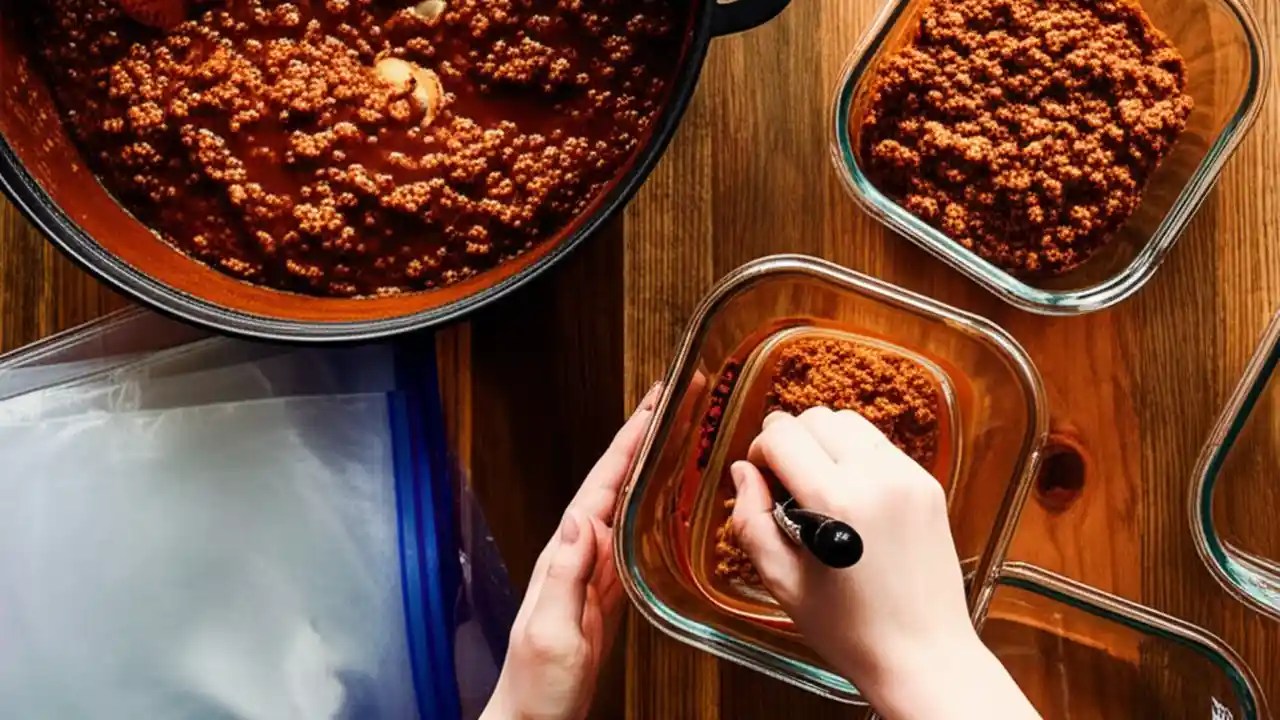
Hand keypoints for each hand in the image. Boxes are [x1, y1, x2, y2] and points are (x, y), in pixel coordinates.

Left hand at [481, 384, 660, 719]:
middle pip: (617, 482)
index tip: (653, 404)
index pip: (601, 484)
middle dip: (646, 438)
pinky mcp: (608, 594)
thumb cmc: (536, 686)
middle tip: (679, 400)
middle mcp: (579, 553)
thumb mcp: (549, 631)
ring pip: (630, 504)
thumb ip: (563, 575)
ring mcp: (594, 572)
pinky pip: (636, 539)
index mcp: (565, 553)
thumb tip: (580, 518)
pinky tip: (669, 503)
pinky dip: (655, 511)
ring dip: (654, 466)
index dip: (628, 441)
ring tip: (682, 435)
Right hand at [730, 407, 1038, 719]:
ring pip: (850, 423)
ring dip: (824, 442)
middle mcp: (876, 478)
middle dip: (790, 441)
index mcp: (836, 501)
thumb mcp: (783, 582)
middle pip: (816, 418)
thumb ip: (751, 521)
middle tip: (785, 482)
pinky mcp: (928, 485)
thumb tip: (743, 472)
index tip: (761, 479)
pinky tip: (851, 496)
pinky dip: (857, 455)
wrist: (925, 655)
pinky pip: (881, 446)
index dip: (760, 451)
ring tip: (818, 485)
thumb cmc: (851, 630)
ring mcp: (909, 477)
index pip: (782, 436)